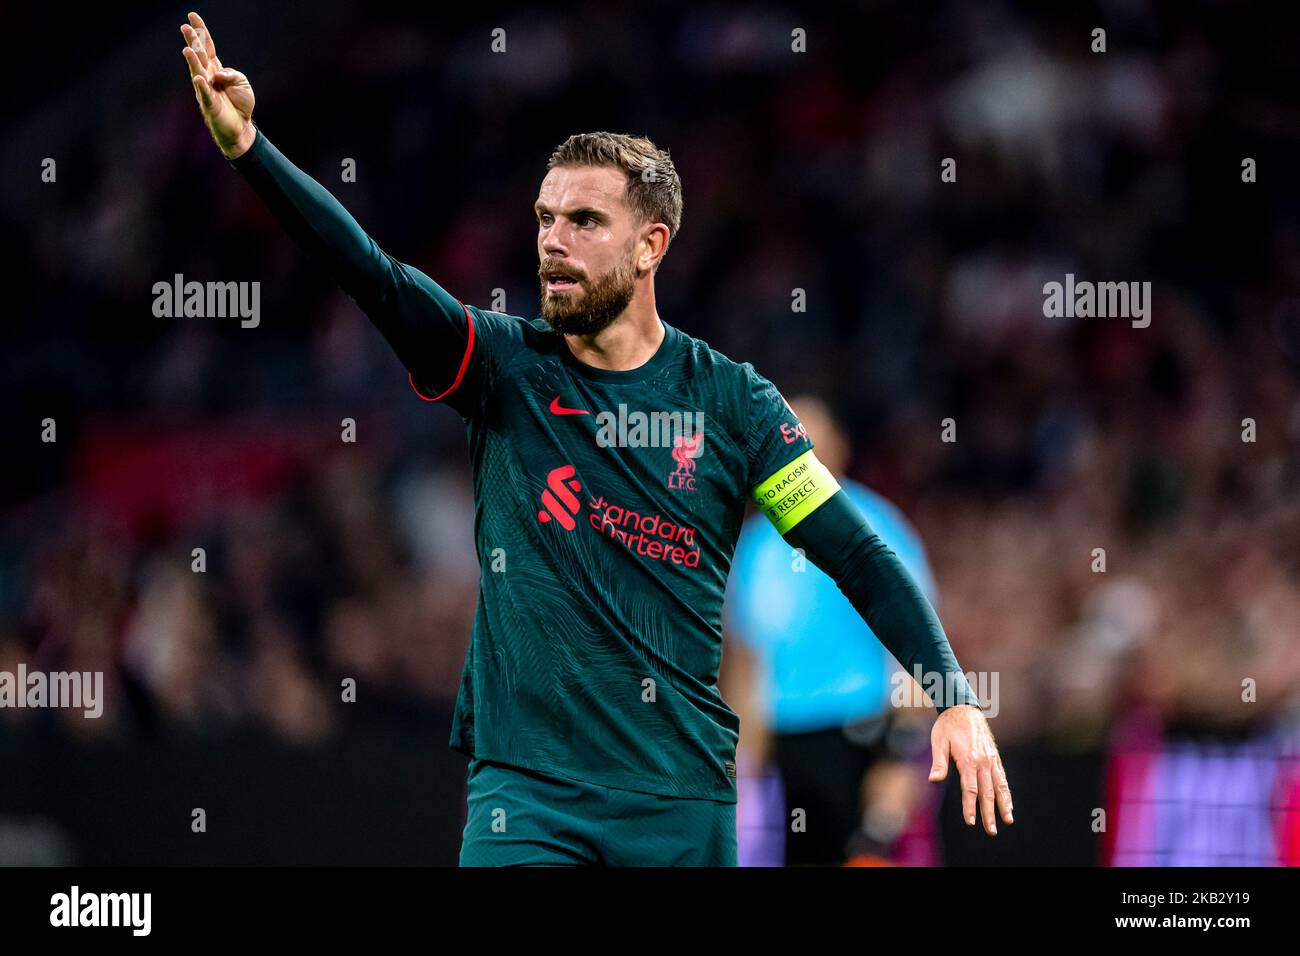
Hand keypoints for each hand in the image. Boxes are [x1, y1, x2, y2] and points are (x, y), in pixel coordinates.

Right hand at [180, 11, 255, 158]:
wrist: (241, 127)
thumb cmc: (239, 103)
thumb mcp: (242, 82)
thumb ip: (232, 73)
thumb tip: (218, 73)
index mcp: (215, 69)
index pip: (207, 47)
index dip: (201, 32)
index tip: (192, 16)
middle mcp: (207, 77)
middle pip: (199, 56)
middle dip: (192, 41)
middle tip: (184, 26)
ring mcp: (206, 90)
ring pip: (198, 73)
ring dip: (193, 61)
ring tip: (188, 50)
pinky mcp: (210, 105)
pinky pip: (205, 94)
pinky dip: (202, 86)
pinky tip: (198, 78)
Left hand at [928, 704, 1013, 835]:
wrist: (963, 707)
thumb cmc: (947, 726)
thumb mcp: (938, 742)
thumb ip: (938, 763)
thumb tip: (933, 780)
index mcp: (968, 760)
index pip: (970, 789)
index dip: (970, 807)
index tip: (971, 822)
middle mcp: (983, 762)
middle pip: (987, 792)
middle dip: (989, 813)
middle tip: (991, 831)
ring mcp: (991, 760)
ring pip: (1000, 786)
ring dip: (1004, 805)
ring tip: (1008, 821)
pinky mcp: (995, 757)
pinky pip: (1003, 778)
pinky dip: (1006, 792)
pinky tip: (1008, 804)